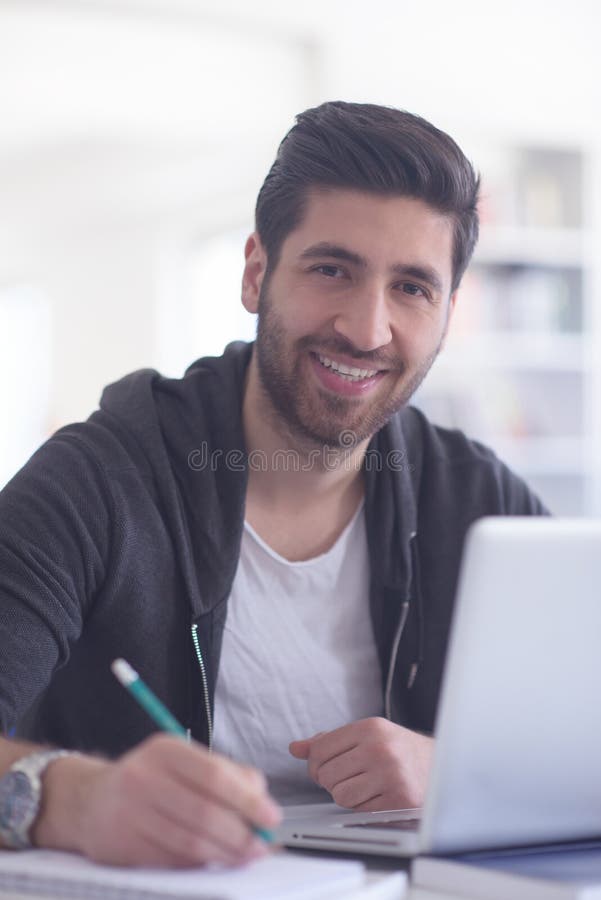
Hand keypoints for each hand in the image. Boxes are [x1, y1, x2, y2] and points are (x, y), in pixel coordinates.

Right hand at [34, 734, 280, 867]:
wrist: (91, 800)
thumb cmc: (150, 780)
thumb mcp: (184, 762)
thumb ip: (227, 774)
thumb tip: (262, 802)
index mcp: (165, 750)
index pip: (214, 775)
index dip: (248, 800)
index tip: (271, 817)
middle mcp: (143, 777)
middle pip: (204, 812)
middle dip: (241, 834)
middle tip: (261, 845)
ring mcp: (129, 813)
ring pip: (189, 843)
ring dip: (225, 854)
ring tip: (244, 856)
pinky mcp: (121, 846)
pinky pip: (171, 862)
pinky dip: (199, 865)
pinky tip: (212, 861)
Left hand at [289, 717, 432, 810]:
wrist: (441, 765)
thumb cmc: (399, 750)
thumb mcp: (367, 735)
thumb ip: (329, 741)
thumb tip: (296, 748)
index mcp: (370, 728)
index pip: (320, 749)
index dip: (316, 763)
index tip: (326, 766)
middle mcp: (380, 748)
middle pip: (326, 774)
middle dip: (331, 780)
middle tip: (349, 777)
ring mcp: (391, 774)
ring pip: (340, 795)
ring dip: (346, 795)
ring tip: (364, 786)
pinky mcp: (399, 799)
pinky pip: (359, 810)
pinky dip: (362, 807)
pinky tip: (377, 796)